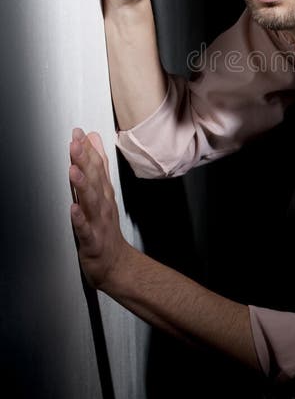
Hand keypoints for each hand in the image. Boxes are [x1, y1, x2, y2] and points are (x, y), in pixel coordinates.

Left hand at [69, 127, 128, 290]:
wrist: (116, 264)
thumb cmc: (106, 228)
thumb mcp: (104, 192)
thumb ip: (99, 164)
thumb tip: (94, 139)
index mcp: (103, 193)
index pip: (97, 167)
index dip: (88, 150)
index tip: (80, 133)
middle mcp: (102, 205)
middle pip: (95, 180)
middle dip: (85, 160)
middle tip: (76, 143)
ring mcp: (98, 222)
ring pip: (91, 202)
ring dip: (83, 185)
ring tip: (74, 170)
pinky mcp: (92, 241)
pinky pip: (85, 230)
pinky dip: (80, 219)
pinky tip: (73, 209)